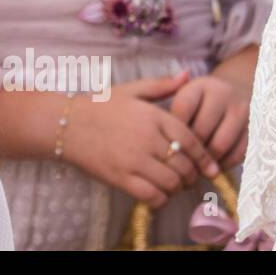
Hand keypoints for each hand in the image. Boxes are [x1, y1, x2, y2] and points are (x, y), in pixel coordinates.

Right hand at [63, 70, 220, 209]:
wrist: (65, 123)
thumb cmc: (99, 106)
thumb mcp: (131, 90)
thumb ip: (161, 85)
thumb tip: (188, 75)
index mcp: (152, 116)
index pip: (191, 141)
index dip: (205, 158)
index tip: (210, 168)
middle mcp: (146, 138)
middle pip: (184, 165)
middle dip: (191, 176)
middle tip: (189, 179)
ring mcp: (133, 159)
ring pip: (171, 183)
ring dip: (177, 188)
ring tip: (173, 186)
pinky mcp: (120, 177)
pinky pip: (152, 196)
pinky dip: (160, 199)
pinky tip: (157, 194)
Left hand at [169, 73, 250, 168]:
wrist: (235, 94)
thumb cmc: (198, 101)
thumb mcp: (181, 94)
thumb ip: (163, 100)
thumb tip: (160, 123)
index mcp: (200, 85)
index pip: (182, 110)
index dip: (172, 130)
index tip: (166, 142)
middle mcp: (223, 94)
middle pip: (200, 131)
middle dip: (188, 149)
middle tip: (178, 161)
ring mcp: (242, 111)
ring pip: (219, 145)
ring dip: (205, 160)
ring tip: (193, 166)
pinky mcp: (255, 129)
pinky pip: (237, 154)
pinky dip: (222, 164)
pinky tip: (212, 165)